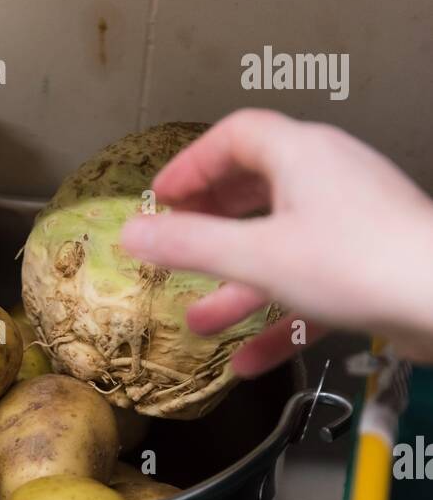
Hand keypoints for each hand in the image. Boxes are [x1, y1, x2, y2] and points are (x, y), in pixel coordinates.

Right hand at [121, 109, 432, 373]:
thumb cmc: (357, 264)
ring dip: (237, 285)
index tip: (160, 198)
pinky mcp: (367, 268)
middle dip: (211, 226)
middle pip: (256, 190)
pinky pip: (309, 288)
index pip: (235, 136)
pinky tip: (248, 363)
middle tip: (176, 249)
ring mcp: (351, 223)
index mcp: (301, 155)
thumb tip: (130, 233)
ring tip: (199, 323)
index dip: (192, 164)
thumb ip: (190, 245)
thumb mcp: (257, 256)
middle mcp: (328, 179)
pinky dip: (276, 320)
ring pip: (280, 247)